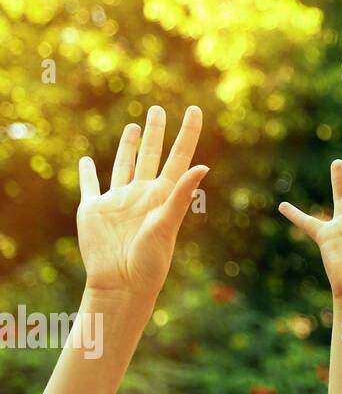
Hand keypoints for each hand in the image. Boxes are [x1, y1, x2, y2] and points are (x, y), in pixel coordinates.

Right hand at [78, 105, 208, 305]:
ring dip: (128, 146)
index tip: (193, 109)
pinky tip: (86, 160)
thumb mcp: (168, 225)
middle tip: (157, 109)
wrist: (121, 284)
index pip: (179, 156)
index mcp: (164, 194)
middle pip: (151, 154)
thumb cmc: (150, 260)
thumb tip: (203, 166)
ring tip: (133, 126)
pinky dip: (86, 172)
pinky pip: (90, 186)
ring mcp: (118, 200)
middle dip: (155, 131)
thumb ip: (182, 195)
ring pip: (124, 165)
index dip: (187, 132)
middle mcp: (142, 193)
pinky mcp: (94, 210)